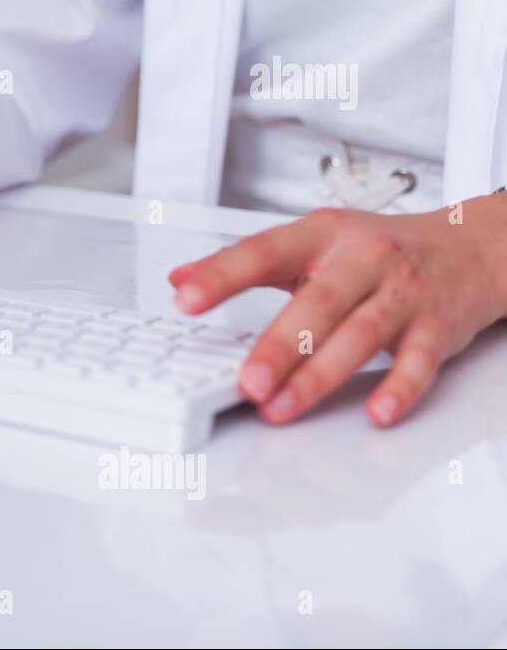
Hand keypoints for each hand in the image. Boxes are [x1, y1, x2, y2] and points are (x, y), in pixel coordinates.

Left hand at [168, 199, 506, 426]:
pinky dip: (400, 388)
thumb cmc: (376, 250)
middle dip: (278, 346)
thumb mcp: (310, 243)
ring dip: (319, 377)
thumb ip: (246, 264)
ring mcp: (403, 293)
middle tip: (245, 383)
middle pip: (316, 304)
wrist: (470, 245)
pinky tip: (377, 412)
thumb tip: (179, 278)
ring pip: (360, 336)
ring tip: (280, 408)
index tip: (185, 297)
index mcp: (321, 236)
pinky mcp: (438, 326)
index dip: (223, 274)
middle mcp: (363, 260)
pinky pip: (420, 360)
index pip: (264, 252)